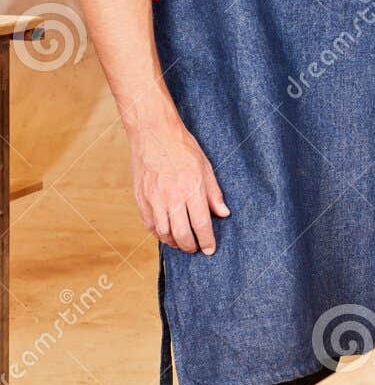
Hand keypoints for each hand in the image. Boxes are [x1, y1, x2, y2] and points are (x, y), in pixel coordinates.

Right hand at [128, 115, 228, 254]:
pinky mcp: (141, 199)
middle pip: (182, 233)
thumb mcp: (206, 167)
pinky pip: (150, 224)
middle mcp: (172, 197)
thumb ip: (214, 193)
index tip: (210, 250)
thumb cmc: (183, 148)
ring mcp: (154, 199)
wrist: (154, 135)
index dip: (207, 240)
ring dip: (174, 242)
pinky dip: (159, 234)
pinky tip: (166, 234)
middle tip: (196, 249)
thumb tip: (223, 214)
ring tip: (182, 243)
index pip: (201, 224)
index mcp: (192, 189)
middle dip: (191, 246)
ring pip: (164, 233)